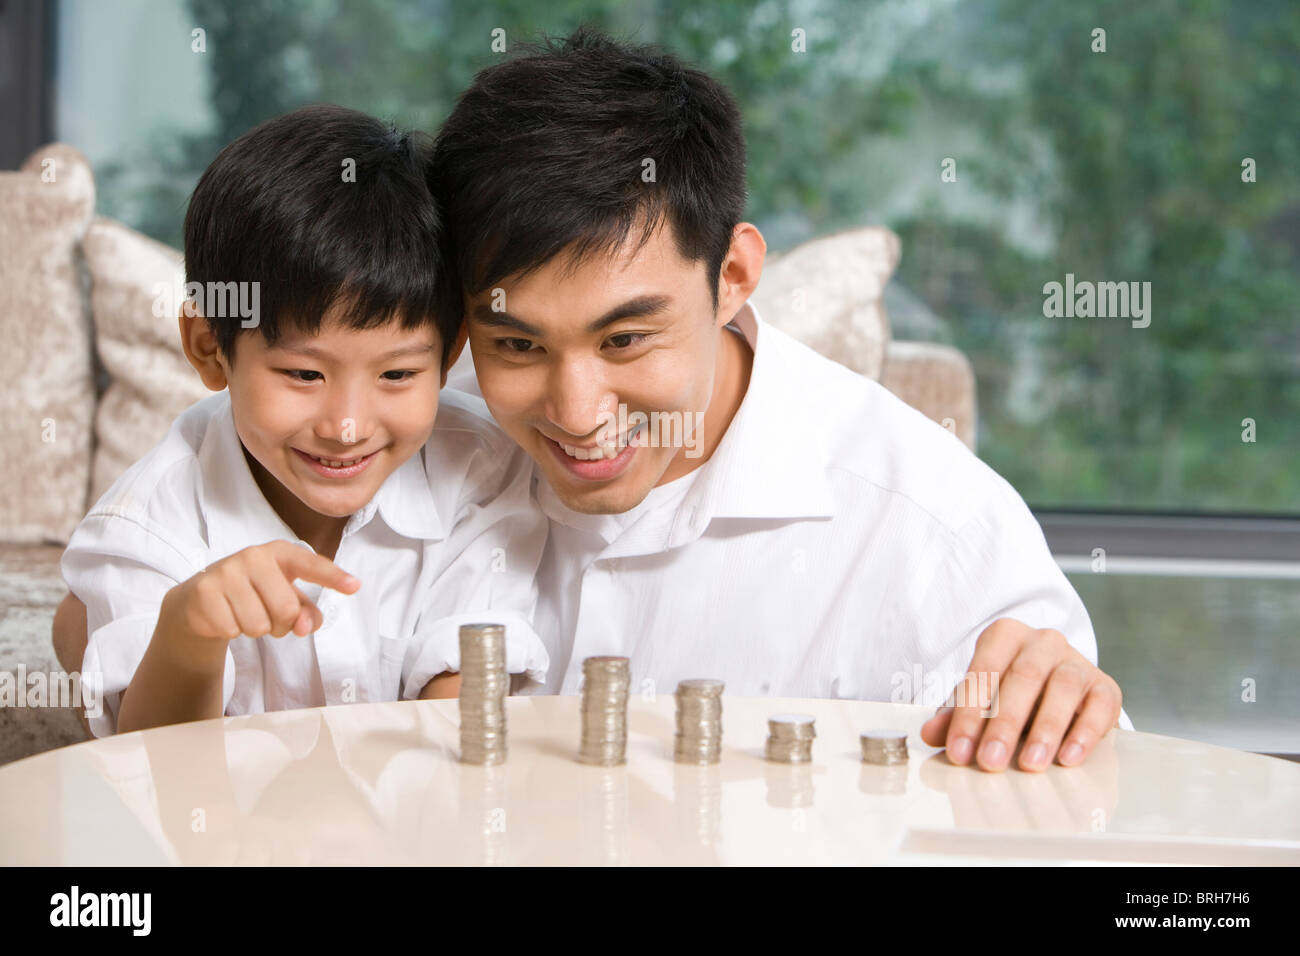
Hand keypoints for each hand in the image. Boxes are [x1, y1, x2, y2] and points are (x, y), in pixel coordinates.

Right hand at [164, 540, 359, 645]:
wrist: (200, 598)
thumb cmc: (253, 594)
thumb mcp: (285, 598)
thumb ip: (306, 613)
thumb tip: (305, 627)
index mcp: (280, 553)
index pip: (310, 565)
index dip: (333, 577)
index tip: (355, 586)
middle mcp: (253, 556)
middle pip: (287, 610)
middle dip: (280, 625)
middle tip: (265, 614)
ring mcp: (226, 571)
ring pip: (258, 625)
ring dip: (255, 630)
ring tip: (244, 613)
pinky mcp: (204, 591)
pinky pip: (232, 630)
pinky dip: (231, 631)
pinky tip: (225, 615)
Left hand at [919, 617, 1122, 772]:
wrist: (1058, 688)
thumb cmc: (1010, 693)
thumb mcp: (981, 699)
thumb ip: (957, 713)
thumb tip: (930, 733)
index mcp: (1004, 636)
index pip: (983, 671)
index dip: (968, 713)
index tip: (958, 751)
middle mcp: (1043, 641)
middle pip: (1022, 678)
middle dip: (1004, 724)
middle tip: (990, 761)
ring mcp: (1077, 661)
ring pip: (1063, 687)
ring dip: (1045, 729)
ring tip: (1030, 764)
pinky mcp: (1106, 686)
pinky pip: (1100, 705)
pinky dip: (1085, 732)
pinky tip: (1069, 758)